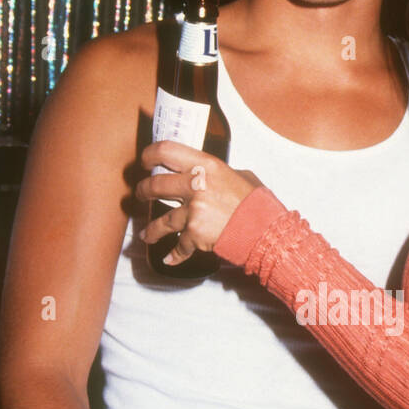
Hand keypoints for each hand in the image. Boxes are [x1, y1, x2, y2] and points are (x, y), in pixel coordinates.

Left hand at [136, 141, 260, 266]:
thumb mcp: (241, 177)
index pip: (166, 151)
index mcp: (206, 165)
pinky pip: (178, 246)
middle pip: (155, 185)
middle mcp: (196, 185)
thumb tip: (211, 174)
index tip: (144, 161)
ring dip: (151, 229)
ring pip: (161, 221)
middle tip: (141, 194)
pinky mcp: (194, 234)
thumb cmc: (257, 204)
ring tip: (147, 234)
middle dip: (143, 191)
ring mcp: (193, 211)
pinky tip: (169, 258)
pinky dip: (174, 254)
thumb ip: (220, 174)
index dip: (149, 155)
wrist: (266, 230)